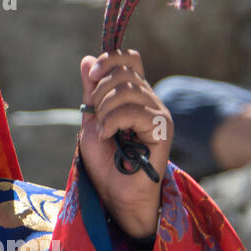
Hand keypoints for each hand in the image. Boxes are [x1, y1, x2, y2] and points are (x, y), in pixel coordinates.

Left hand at [78, 50, 170, 239]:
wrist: (115, 192)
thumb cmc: (106, 160)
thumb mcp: (92, 119)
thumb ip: (91, 92)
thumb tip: (87, 59)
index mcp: (134, 95)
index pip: (130, 59)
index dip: (110, 59)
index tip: (91, 74)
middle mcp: (150, 100)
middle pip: (124, 71)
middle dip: (99, 91)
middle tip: (96, 116)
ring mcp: (159, 114)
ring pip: (128, 90)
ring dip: (105, 110)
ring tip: (103, 131)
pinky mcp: (163, 130)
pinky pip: (135, 111)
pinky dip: (113, 122)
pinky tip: (109, 137)